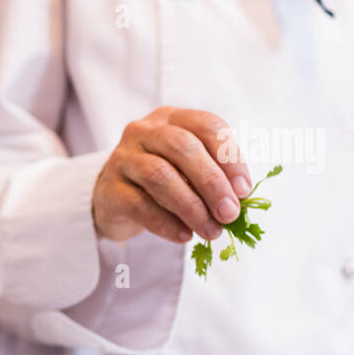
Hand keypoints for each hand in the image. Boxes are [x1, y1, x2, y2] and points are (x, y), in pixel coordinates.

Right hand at [92, 106, 251, 243]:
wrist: (114, 201)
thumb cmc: (162, 183)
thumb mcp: (189, 171)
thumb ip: (214, 177)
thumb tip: (240, 199)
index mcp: (172, 118)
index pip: (206, 126)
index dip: (229, 157)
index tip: (244, 190)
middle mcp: (144, 131)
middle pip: (182, 147)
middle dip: (211, 182)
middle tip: (230, 214)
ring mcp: (122, 158)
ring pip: (159, 175)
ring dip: (191, 206)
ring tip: (211, 231)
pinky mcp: (109, 189)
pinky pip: (140, 205)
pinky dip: (166, 223)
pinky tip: (184, 236)